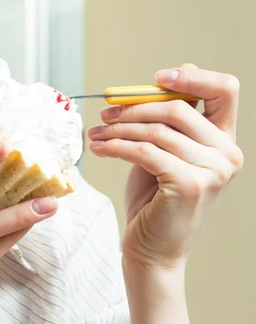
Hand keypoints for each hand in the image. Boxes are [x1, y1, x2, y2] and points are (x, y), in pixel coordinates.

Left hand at [86, 64, 242, 268]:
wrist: (151, 248)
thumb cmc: (154, 196)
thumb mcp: (163, 149)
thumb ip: (169, 119)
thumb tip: (167, 78)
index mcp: (224, 139)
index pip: (225, 89)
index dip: (192, 76)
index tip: (157, 78)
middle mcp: (227, 153)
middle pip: (178, 107)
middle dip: (133, 107)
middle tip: (105, 114)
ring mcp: (213, 171)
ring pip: (156, 130)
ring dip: (118, 129)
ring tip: (96, 133)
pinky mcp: (190, 185)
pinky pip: (145, 151)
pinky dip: (115, 146)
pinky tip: (98, 148)